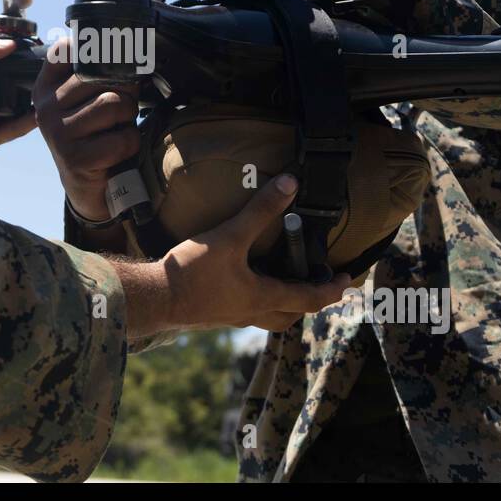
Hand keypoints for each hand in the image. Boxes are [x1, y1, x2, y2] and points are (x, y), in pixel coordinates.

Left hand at [0, 35, 37, 161]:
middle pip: (14, 90)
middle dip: (30, 83)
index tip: (38, 54)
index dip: (19, 63)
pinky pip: (13, 130)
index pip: (4, 70)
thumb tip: (10, 45)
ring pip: (18, 111)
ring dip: (32, 102)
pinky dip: (27, 122)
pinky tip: (38, 111)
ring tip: (49, 90)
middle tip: (48, 72)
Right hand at [32, 37, 139, 222]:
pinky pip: (122, 138)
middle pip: (99, 76)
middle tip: (123, 105)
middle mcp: (46, 108)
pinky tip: (118, 150)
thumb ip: (93, 73)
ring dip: (128, 117)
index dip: (94, 51)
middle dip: (123, 90)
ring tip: (120, 126)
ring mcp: (59, 134)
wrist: (86, 184)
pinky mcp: (77, 159)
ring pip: (113, 104)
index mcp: (45, 88)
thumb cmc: (92, 134)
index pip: (66, 50)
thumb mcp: (83, 101)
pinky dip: (130, 143)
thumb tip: (128, 47)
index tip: (109, 62)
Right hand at [116, 174, 350, 337]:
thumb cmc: (193, 272)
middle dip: (308, 302)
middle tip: (317, 285)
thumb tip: (290, 183)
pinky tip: (244, 282)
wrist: (154, 298)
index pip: (308, 298)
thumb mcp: (230, 236)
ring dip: (282, 305)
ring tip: (283, 283)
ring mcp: (231, 316)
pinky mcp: (213, 314)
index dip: (330, 289)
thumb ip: (260, 210)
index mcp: (263, 297)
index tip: (345, 281)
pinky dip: (256, 300)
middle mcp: (251, 312)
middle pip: (290, 316)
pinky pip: (245, 311)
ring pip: (268, 317)